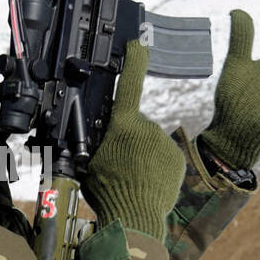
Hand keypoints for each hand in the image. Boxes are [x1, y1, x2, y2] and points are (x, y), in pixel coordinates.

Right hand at [81, 40, 185, 240]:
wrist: (137, 216)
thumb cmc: (107, 191)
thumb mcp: (89, 162)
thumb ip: (91, 141)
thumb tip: (82, 132)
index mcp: (123, 126)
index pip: (130, 85)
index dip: (134, 61)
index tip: (137, 43)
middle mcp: (147, 128)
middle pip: (134, 126)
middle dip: (127, 140)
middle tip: (118, 165)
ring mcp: (164, 142)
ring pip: (149, 143)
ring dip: (141, 155)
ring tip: (132, 177)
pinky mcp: (177, 158)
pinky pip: (163, 156)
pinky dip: (155, 165)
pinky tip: (147, 181)